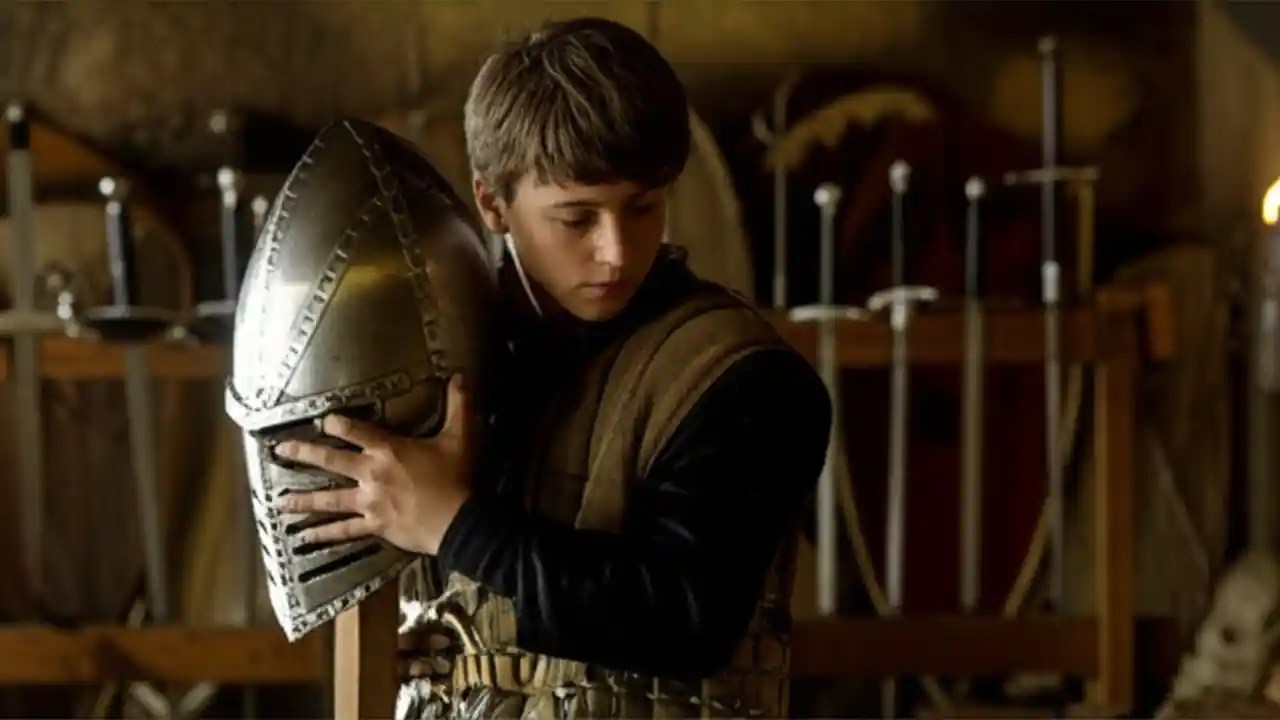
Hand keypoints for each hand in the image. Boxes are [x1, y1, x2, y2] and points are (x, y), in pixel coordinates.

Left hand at [272, 374, 474, 554]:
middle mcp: (371, 473)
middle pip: (330, 461)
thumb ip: (459, 405)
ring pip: (329, 499)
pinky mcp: (373, 525)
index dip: (336, 424)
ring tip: (279, 502)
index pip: (356, 431)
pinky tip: (305, 536)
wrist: (458, 521)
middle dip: (304, 453)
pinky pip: (344, 530)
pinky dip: (324, 533)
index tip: (322, 420)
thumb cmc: (456, 478)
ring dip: (303, 499)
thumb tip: (460, 376)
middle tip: (280, 450)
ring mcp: (369, 501)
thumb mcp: (460, 437)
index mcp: (389, 449)